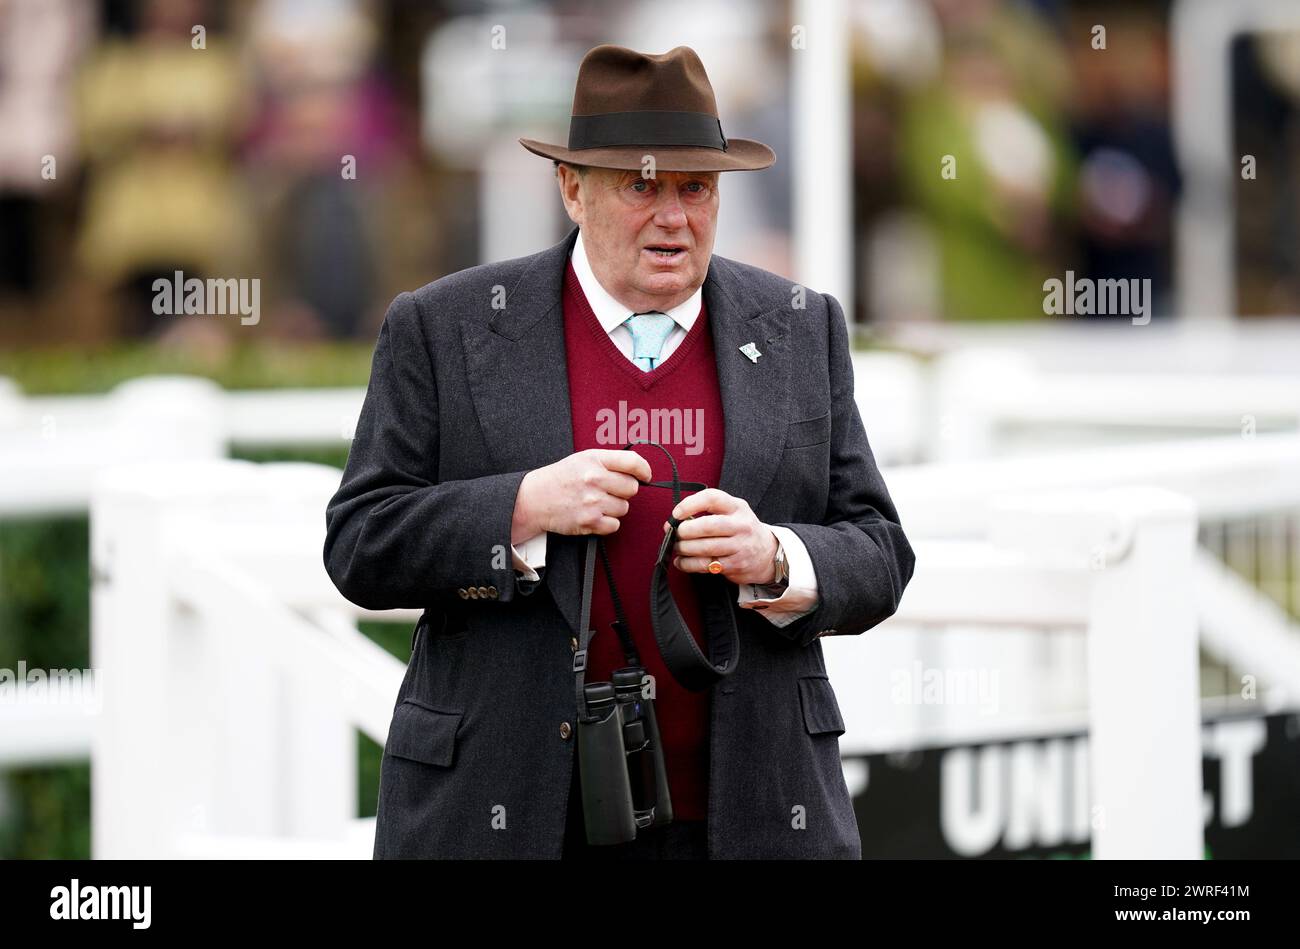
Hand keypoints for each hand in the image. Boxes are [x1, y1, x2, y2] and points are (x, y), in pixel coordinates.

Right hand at [512, 449, 652, 539]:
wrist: (535, 498)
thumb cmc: (561, 479)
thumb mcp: (583, 459)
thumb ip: (610, 462)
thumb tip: (639, 471)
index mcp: (594, 459)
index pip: (633, 462)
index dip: (644, 470)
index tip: (645, 476)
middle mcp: (594, 479)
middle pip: (632, 488)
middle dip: (624, 491)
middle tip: (608, 491)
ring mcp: (592, 501)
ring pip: (624, 508)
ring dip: (614, 507)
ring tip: (596, 502)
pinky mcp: (589, 521)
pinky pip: (614, 524)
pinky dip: (607, 523)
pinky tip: (594, 514)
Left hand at [661, 488, 777, 584]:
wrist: (767, 553)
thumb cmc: (741, 529)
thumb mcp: (731, 512)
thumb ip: (706, 512)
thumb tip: (673, 523)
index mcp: (737, 507)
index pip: (712, 498)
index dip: (690, 504)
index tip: (676, 513)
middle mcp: (740, 525)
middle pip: (707, 526)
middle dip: (685, 531)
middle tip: (676, 533)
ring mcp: (739, 546)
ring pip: (705, 548)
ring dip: (684, 548)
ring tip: (677, 547)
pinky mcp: (735, 565)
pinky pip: (706, 565)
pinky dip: (688, 564)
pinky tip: (681, 562)